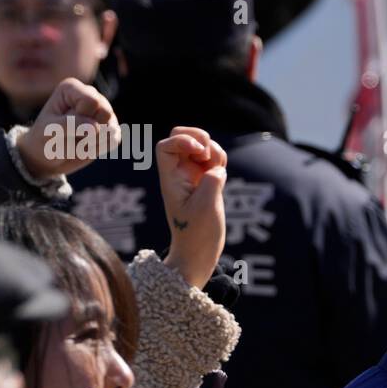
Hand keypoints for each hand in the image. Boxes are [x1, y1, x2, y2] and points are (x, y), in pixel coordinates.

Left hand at [16, 78, 120, 178]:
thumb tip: (96, 127)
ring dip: (92, 142)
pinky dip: (98, 148)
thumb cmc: (44, 139)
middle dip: (89, 130)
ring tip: (77, 140)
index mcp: (72, 89)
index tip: (64, 122)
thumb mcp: (50, 131)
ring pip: (111, 129)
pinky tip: (86, 145)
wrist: (48, 157)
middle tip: (72, 133)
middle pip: (105, 112)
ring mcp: (103, 111)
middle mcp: (91, 95)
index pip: (91, 101)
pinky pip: (114, 140)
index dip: (81, 117)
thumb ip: (71, 125)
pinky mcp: (111, 127)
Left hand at [157, 127, 227, 288]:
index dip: (182, 140)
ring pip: (202, 145)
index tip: (198, 152)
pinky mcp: (206, 180)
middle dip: (199, 137)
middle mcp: (179, 173)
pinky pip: (213, 158)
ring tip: (217, 169)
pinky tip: (220, 173)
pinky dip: (220, 159)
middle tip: (208, 154)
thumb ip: (212, 179)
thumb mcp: (207, 206)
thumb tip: (217, 167)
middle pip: (181, 136)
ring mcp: (193, 175)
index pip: (166, 145)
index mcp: (171, 178)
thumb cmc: (197, 233)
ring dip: (214, 149)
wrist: (199, 251)